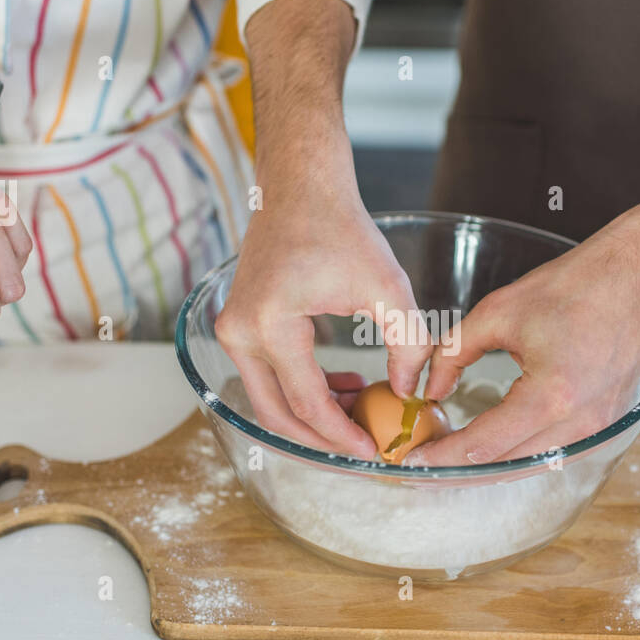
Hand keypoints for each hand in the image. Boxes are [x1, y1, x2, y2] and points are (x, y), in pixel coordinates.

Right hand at [215, 170, 430, 458]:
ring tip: (359, 410)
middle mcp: (240, 333)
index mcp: (271, 325)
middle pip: (277, 415)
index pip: (307, 402)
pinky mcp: (237, 326)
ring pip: (268, 401)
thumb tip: (408, 394)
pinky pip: (266, 378)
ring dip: (312, 417)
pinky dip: (300, 393)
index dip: (342, 434)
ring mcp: (231, 331)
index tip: (374, 451)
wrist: (300, 189)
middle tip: (362, 447)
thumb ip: (407, 344)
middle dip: (322, 440)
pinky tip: (341, 387)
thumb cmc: (341, 229)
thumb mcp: (388, 287)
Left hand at [405, 150, 639, 465]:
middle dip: (457, 469)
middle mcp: (578, 422)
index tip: (412, 459)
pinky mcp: (603, 424)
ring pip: (528, 465)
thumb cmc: (578, 287)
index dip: (442, 455)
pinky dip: (516, 454)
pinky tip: (489, 447)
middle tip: (421, 465)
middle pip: (504, 465)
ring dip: (486, 466)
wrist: (638, 279)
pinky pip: (552, 451)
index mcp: (552, 396)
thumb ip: (455, 354)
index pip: (483, 444)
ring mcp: (596, 428)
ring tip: (447, 460)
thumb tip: (431, 389)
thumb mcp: (499, 312)